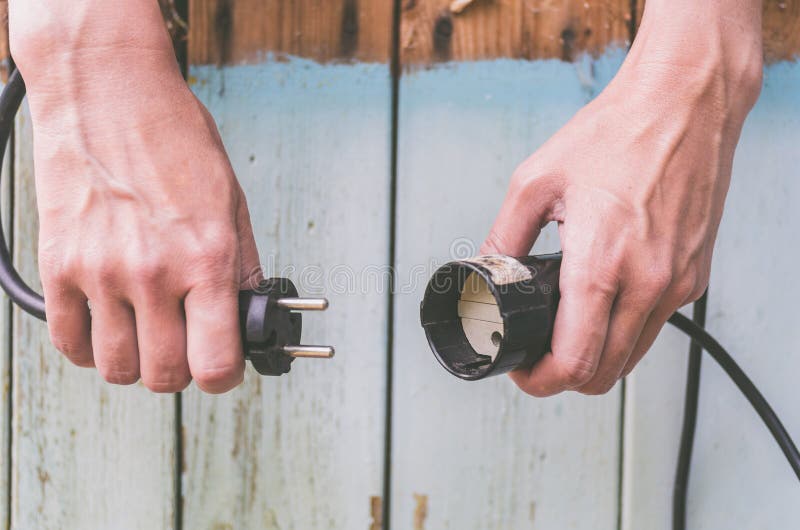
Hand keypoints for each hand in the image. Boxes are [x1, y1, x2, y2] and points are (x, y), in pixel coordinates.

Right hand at [11, 2, 259, 392]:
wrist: (108, 91)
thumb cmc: (174, 138)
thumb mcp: (230, 200)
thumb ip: (243, 264)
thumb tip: (251, 311)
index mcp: (207, 258)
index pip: (216, 363)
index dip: (224, 376)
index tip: (223, 367)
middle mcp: (153, 273)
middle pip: (165, 376)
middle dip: (181, 372)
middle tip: (185, 349)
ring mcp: (101, 272)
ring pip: (115, 369)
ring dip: (135, 364)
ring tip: (145, 337)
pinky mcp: (59, 265)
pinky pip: (68, 341)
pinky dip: (89, 347)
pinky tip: (106, 325)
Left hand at [482, 0, 762, 395]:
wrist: (684, 104)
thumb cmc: (615, 135)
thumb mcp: (536, 182)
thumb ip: (505, 237)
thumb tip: (487, 268)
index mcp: (602, 264)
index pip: (575, 361)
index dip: (541, 381)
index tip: (524, 371)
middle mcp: (647, 283)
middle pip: (605, 373)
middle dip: (564, 377)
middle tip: (539, 357)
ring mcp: (676, 283)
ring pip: (634, 357)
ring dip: (597, 359)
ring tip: (568, 334)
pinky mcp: (694, 275)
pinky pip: (655, 326)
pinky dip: (626, 332)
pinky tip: (604, 305)